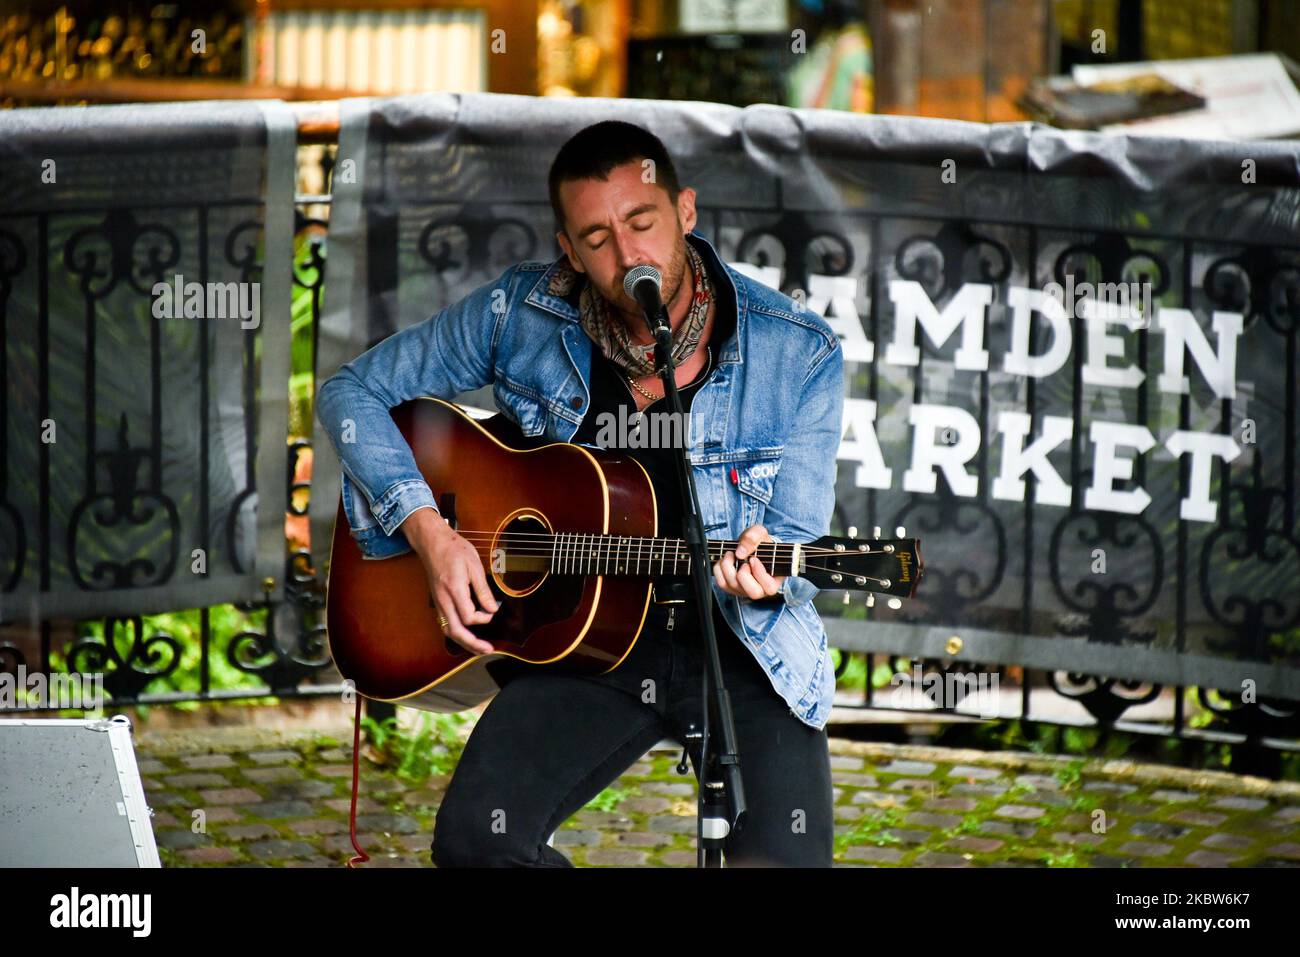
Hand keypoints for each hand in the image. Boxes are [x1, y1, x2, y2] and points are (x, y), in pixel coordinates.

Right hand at [403, 508, 499, 654]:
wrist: (432, 542)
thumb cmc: (454, 550)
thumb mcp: (474, 566)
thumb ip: (483, 590)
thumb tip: (492, 609)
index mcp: (454, 590)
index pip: (469, 617)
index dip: (483, 618)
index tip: (492, 609)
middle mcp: (443, 600)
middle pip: (456, 631)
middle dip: (472, 644)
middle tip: (487, 650)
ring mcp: (438, 602)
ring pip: (448, 630)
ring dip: (464, 642)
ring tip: (478, 649)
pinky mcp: (437, 602)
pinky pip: (445, 623)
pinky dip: (456, 633)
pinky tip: (466, 636)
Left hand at [713, 523, 785, 599]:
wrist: (749, 546)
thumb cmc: (759, 542)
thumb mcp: (760, 533)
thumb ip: (754, 537)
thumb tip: (740, 553)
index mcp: (773, 580)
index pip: (770, 587)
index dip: (759, 573)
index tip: (753, 558)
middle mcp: (760, 589)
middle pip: (753, 593)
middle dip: (743, 574)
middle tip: (740, 559)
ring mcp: (745, 590)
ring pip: (734, 587)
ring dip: (728, 567)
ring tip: (730, 553)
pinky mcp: (731, 587)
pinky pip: (722, 583)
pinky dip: (719, 570)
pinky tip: (724, 559)